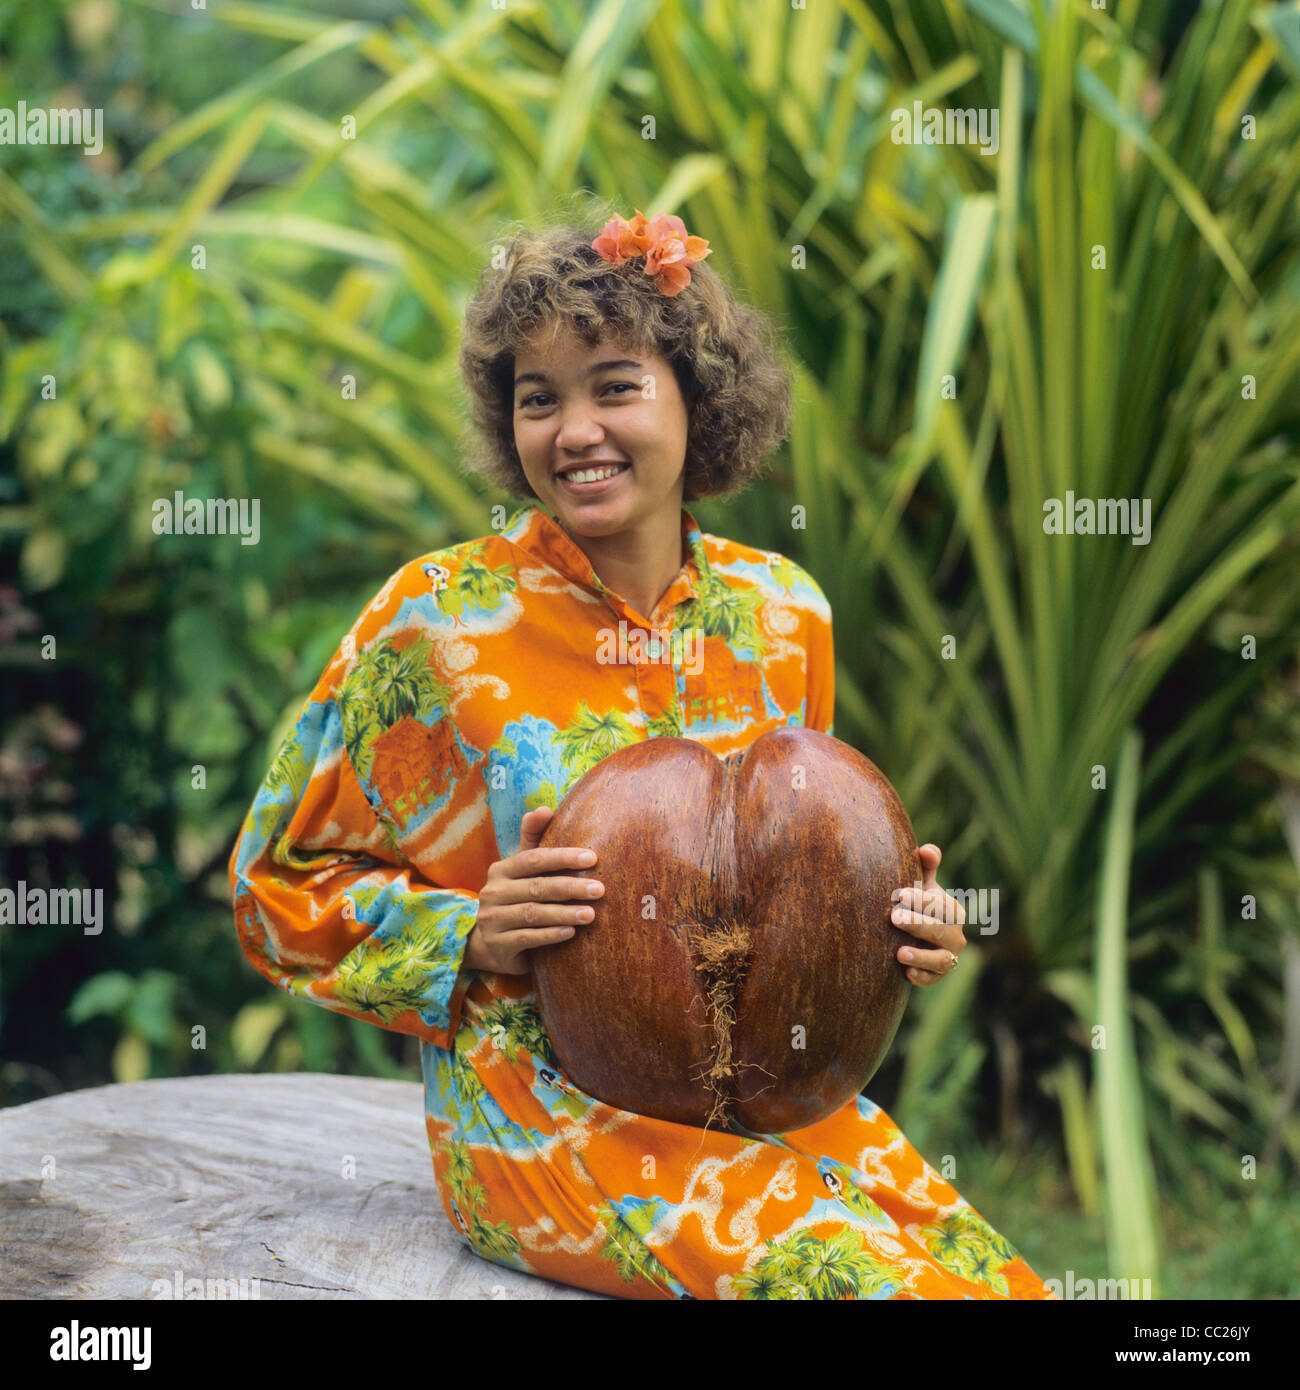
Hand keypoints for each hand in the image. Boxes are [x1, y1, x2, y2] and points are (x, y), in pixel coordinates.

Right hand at [462, 806, 603, 974]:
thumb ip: (533, 839)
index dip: (562, 857)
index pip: (533, 859)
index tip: (592, 858)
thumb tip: (544, 808)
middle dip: (570, 886)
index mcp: (501, 870)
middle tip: (599, 889)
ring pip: (533, 913)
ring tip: (590, 914)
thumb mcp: (522, 870)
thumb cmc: (516, 898)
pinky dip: (550, 934)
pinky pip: (527, 937)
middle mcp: (493, 892)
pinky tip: (571, 932)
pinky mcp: (497, 945)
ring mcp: (492, 920)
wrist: (491, 944)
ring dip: (564, 913)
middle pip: (536, 887)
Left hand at [890, 843, 965, 985]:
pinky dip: (921, 977)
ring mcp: (947, 958)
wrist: (912, 935)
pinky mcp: (935, 976)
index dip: (924, 901)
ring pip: (941, 960)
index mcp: (953, 911)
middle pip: (941, 931)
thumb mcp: (922, 884)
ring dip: (921, 956)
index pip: (943, 906)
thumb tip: (926, 850)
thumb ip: (926, 866)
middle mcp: (956, 936)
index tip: (900, 894)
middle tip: (893, 917)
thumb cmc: (917, 904)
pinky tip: (906, 972)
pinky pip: (932, 979)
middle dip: (918, 924)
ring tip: (899, 952)